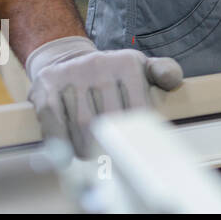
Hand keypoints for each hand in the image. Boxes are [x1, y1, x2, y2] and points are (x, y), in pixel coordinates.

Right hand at [25, 36, 183, 156]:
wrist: (67, 58)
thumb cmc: (111, 72)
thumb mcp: (141, 66)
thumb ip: (165, 72)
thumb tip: (173, 82)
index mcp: (126, 63)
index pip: (138, 107)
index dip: (136, 134)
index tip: (136, 151)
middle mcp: (98, 65)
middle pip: (108, 119)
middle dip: (111, 145)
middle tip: (114, 160)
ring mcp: (71, 75)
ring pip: (83, 125)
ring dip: (88, 148)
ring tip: (93, 157)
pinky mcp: (46, 87)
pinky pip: (55, 121)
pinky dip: (61, 143)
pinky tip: (67, 156)